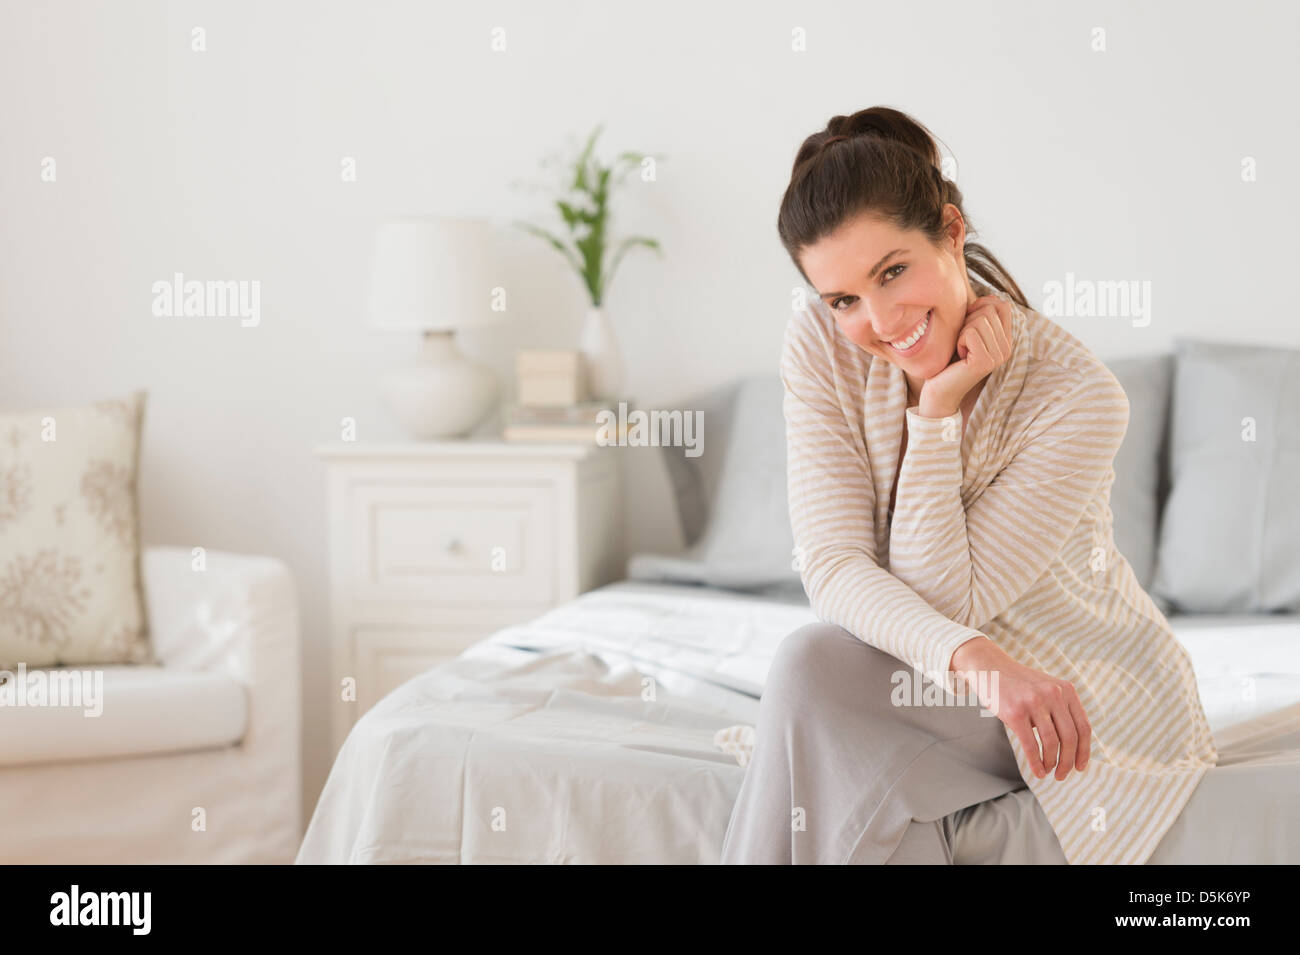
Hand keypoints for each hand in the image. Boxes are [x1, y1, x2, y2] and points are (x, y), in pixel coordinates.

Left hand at [916, 295, 1014, 417]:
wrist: (938, 390)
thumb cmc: (949, 360)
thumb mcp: (967, 332)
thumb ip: (980, 315)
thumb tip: (992, 296)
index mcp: (1006, 340)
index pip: (1003, 306)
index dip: (982, 305)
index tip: (967, 321)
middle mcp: (1006, 349)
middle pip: (989, 310)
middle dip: (968, 320)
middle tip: (962, 342)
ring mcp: (998, 356)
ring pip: (980, 320)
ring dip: (962, 331)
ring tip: (961, 350)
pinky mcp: (985, 361)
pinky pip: (970, 332)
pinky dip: (958, 340)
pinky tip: (959, 356)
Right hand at [949, 637, 1091, 781]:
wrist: (990, 666)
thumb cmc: (1019, 684)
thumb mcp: (1046, 689)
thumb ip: (1061, 710)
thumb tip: (1071, 748)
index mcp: (1066, 690)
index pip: (1083, 727)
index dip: (1084, 751)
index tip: (1080, 767)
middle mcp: (1053, 694)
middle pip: (1070, 737)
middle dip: (1068, 762)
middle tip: (1062, 775)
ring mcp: (1034, 702)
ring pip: (1052, 743)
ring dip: (1052, 763)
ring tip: (1048, 771)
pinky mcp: (1015, 712)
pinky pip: (1031, 745)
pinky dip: (1036, 762)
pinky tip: (1037, 771)